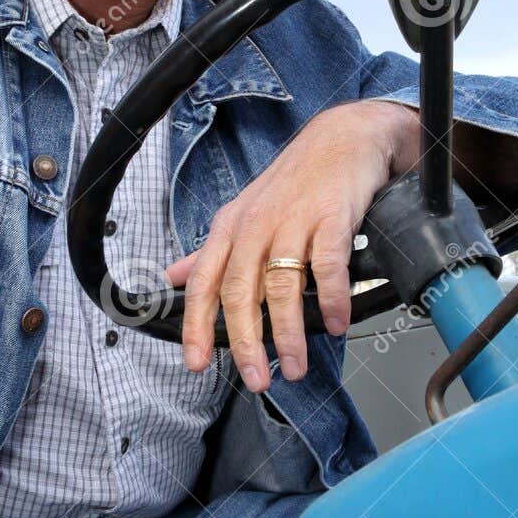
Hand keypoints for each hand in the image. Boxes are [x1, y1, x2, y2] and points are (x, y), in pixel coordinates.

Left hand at [165, 100, 420, 391]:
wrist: (343, 139)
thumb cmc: (294, 182)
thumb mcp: (243, 212)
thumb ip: (210, 251)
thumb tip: (173, 276)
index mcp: (231, 227)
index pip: (204, 282)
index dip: (196, 325)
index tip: (196, 363)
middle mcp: (256, 225)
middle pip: (241, 290)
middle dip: (245, 341)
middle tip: (255, 379)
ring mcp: (294, 221)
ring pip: (282, 285)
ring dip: (290, 332)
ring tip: (296, 365)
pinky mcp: (332, 218)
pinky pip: (328, 266)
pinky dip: (332, 299)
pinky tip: (336, 323)